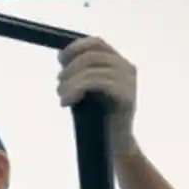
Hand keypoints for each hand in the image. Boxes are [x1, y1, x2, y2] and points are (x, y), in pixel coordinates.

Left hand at [57, 36, 138, 156]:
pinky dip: (77, 90)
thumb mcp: (86, 88)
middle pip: (92, 56)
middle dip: (71, 68)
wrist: (112, 145)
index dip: (76, 47)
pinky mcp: (127, 97)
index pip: (97, 43)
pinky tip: (67, 101)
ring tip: (61, 96)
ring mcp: (129, 83)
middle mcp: (127, 68)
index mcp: (118, 63)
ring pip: (92, 71)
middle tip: (59, 83)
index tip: (60, 59)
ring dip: (71, 82)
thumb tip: (63, 57)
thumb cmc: (97, 117)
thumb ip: (80, 71)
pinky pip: (99, 83)